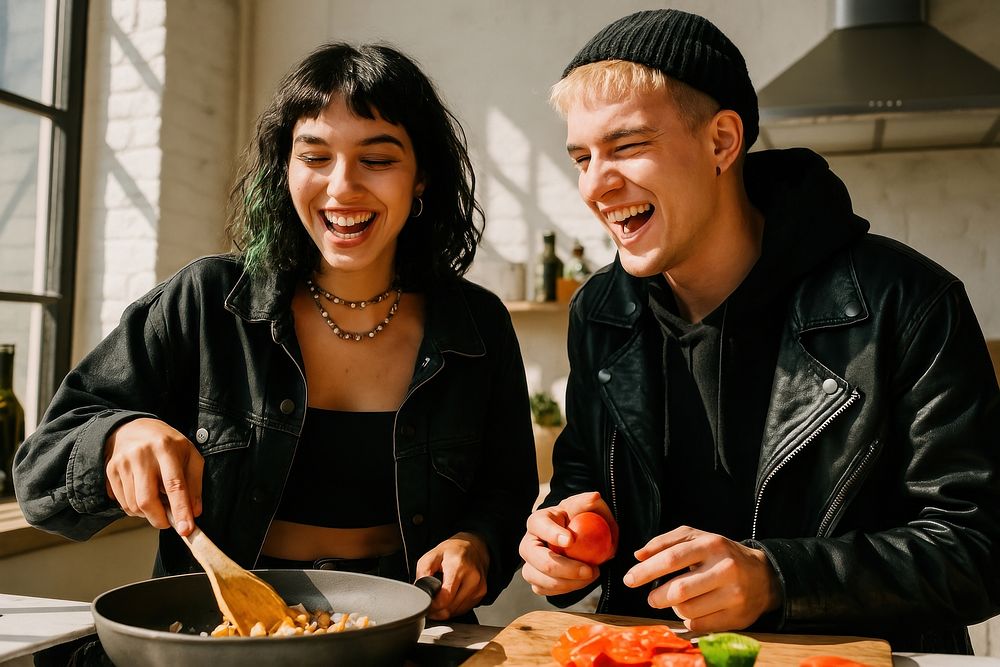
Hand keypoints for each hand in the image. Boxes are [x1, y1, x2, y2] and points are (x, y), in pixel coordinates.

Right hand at [104, 417, 203, 536]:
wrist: (133, 427)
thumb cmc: (167, 443)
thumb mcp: (189, 456)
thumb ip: (195, 484)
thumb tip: (194, 512)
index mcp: (166, 448)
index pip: (174, 485)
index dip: (180, 510)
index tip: (185, 530)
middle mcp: (142, 455)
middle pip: (146, 500)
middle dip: (159, 519)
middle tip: (168, 522)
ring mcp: (122, 463)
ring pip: (133, 505)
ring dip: (147, 513)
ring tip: (157, 500)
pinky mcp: (110, 471)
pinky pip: (122, 503)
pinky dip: (135, 508)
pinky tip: (143, 494)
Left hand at [415, 532, 489, 619]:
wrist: (473, 546)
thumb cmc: (452, 551)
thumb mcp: (432, 555)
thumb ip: (423, 573)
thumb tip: (420, 591)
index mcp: (458, 567)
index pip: (445, 598)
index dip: (432, 605)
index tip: (426, 603)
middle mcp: (472, 578)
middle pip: (450, 608)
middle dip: (437, 609)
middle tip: (430, 602)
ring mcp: (479, 587)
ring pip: (457, 612)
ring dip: (445, 610)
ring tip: (440, 598)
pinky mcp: (482, 593)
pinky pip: (464, 609)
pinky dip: (454, 607)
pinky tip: (451, 597)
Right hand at [519, 491, 615, 595]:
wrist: (575, 538)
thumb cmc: (577, 520)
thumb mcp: (584, 507)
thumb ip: (588, 503)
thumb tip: (594, 497)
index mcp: (538, 521)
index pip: (540, 526)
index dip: (553, 534)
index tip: (571, 540)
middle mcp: (528, 543)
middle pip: (536, 558)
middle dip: (564, 568)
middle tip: (589, 569)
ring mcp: (529, 564)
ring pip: (538, 578)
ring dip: (567, 583)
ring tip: (590, 575)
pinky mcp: (536, 580)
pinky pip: (545, 590)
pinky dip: (564, 590)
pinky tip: (580, 582)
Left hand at [623, 526, 779, 631]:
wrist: (764, 576)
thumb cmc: (720, 554)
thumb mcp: (696, 538)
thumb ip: (665, 542)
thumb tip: (638, 555)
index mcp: (711, 545)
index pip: (672, 558)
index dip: (647, 571)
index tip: (629, 579)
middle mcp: (725, 569)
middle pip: (679, 590)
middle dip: (657, 597)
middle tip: (652, 598)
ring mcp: (733, 594)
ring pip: (687, 610)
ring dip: (674, 609)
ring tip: (677, 601)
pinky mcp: (737, 617)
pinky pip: (699, 625)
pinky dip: (689, 620)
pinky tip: (694, 610)